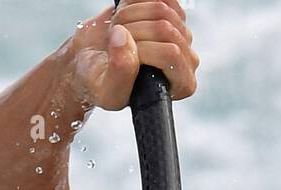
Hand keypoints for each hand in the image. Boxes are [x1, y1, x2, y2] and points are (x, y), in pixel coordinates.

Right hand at [72, 1, 198, 111]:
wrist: (94, 61)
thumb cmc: (105, 82)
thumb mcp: (107, 89)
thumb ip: (119, 72)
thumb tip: (123, 38)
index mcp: (182, 85)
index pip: (171, 54)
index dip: (143, 48)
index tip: (123, 53)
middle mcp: (186, 59)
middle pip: (165, 28)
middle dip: (132, 30)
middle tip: (115, 41)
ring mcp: (180, 32)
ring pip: (160, 9)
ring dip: (130, 14)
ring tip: (118, 30)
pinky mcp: (170, 12)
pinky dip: (135, 2)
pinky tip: (127, 15)